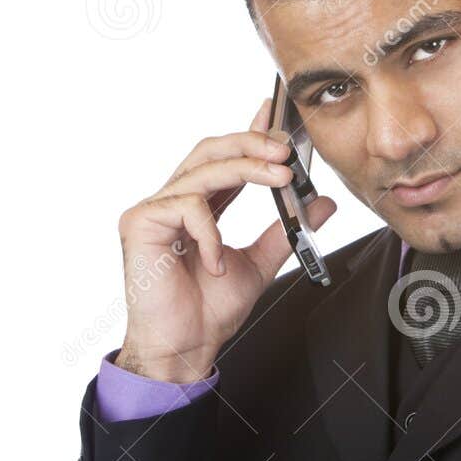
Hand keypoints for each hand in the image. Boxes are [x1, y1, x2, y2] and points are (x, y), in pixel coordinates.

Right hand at [116, 97, 336, 382]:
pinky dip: (210, 230)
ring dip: (245, 170)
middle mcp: (175, 200)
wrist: (183, 349)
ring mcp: (154, 209)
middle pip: (211, 150)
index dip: (250, 131)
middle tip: (286, 151)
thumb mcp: (260, 263)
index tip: (276, 111)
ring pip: (202, 169)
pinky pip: (185, 206)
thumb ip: (286, 230)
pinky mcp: (139, 223)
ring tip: (279, 180)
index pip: (226, 156)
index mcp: (201, 205)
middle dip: (251, 143)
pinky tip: (219, 260)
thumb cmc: (209, 310)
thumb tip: (321, 202)